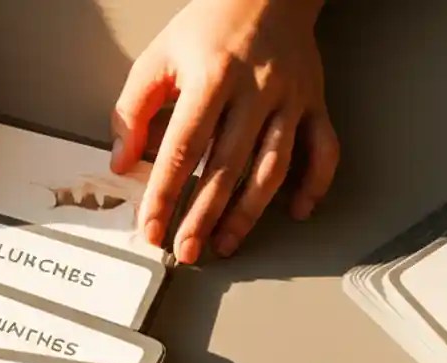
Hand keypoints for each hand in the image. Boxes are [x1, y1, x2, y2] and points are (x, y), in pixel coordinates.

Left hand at [113, 0, 337, 262]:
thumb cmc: (208, 27)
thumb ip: (133, 110)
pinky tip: (298, 211)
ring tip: (225, 243)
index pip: (183, 149)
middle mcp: (255, 92)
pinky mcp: (315, 103)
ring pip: (273, 168)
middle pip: (227, 167)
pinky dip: (315, 183)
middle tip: (186, 250)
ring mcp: (290, 99)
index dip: (164, 193)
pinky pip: (324, 149)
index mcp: (211, 78)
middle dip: (204, 216)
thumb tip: (122, 161)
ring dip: (249, 213)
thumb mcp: (158, 58)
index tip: (151, 227)